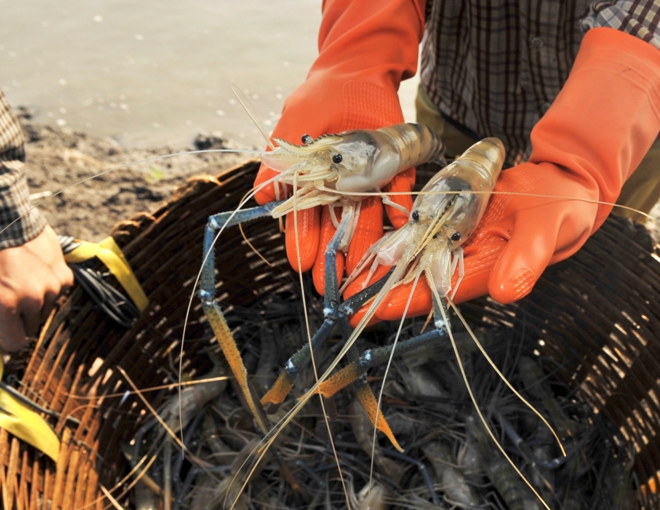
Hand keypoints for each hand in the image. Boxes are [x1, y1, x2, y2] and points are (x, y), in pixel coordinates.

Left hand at [0, 225, 72, 351]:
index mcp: (4, 305)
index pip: (13, 343)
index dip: (3, 340)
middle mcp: (32, 298)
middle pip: (29, 327)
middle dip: (16, 320)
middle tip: (3, 301)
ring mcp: (51, 286)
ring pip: (44, 310)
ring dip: (32, 304)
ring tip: (16, 283)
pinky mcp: (63, 274)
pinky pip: (56, 293)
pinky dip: (45, 288)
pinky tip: (29, 273)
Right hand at [252, 0, 423, 284]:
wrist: (357, 72)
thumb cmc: (318, 101)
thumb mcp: (293, 128)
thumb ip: (278, 166)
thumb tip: (260, 200)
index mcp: (314, 188)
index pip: (305, 220)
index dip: (303, 240)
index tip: (300, 263)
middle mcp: (342, 193)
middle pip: (336, 230)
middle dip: (333, 258)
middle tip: (330, 286)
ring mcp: (371, 186)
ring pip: (367, 221)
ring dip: (367, 247)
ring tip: (365, 274)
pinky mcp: (397, 173)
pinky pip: (399, 194)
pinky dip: (399, 208)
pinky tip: (399, 226)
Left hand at [347, 161, 599, 322]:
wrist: (564, 185)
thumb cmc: (560, 211)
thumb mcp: (547, 230)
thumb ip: (528, 259)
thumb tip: (509, 292)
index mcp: (480, 272)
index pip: (432, 293)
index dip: (397, 302)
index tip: (362, 311)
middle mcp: (460, 260)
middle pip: (409, 276)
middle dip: (372, 285)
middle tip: (331, 293)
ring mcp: (454, 238)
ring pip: (406, 251)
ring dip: (373, 255)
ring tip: (332, 261)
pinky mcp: (450, 216)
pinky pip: (415, 222)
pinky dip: (390, 222)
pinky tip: (360, 217)